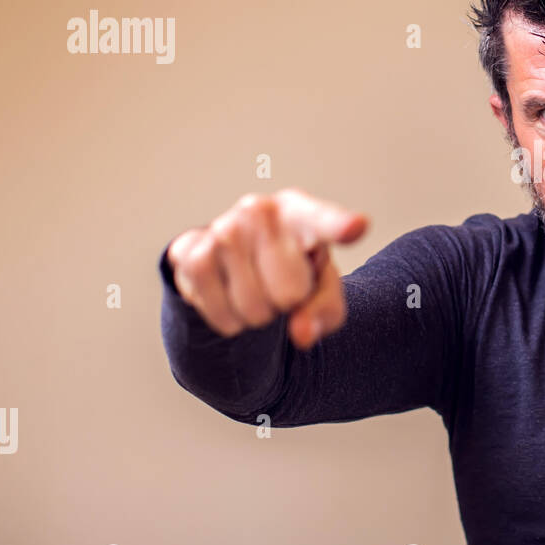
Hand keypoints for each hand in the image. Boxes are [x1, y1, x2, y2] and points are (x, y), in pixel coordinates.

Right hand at [167, 188, 368, 348]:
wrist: (240, 264)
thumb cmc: (292, 274)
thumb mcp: (322, 293)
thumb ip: (324, 312)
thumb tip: (301, 334)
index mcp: (301, 213)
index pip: (322, 221)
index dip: (339, 226)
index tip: (356, 228)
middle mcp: (259, 210)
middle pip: (289, 293)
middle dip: (287, 305)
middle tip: (280, 287)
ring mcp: (221, 228)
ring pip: (252, 306)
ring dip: (256, 315)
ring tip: (255, 289)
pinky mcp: (189, 251)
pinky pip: (217, 309)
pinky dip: (227, 319)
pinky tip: (229, 296)